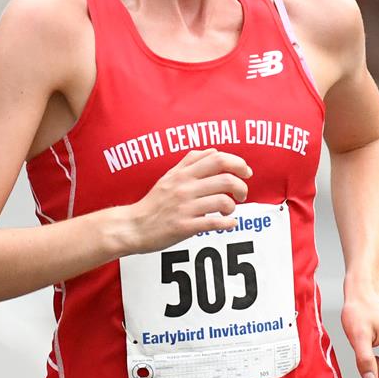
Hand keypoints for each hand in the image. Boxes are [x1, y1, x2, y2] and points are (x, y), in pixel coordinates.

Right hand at [123, 149, 251, 253]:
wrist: (133, 226)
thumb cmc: (153, 203)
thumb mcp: (169, 176)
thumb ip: (190, 162)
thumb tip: (213, 151)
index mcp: (183, 173)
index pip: (218, 159)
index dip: (238, 164)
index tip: (245, 173)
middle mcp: (185, 188)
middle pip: (226, 179)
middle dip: (241, 187)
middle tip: (241, 195)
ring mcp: (185, 207)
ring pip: (223, 201)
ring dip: (233, 207)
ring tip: (228, 211)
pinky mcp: (185, 226)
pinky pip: (214, 223)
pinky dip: (228, 223)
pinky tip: (229, 223)